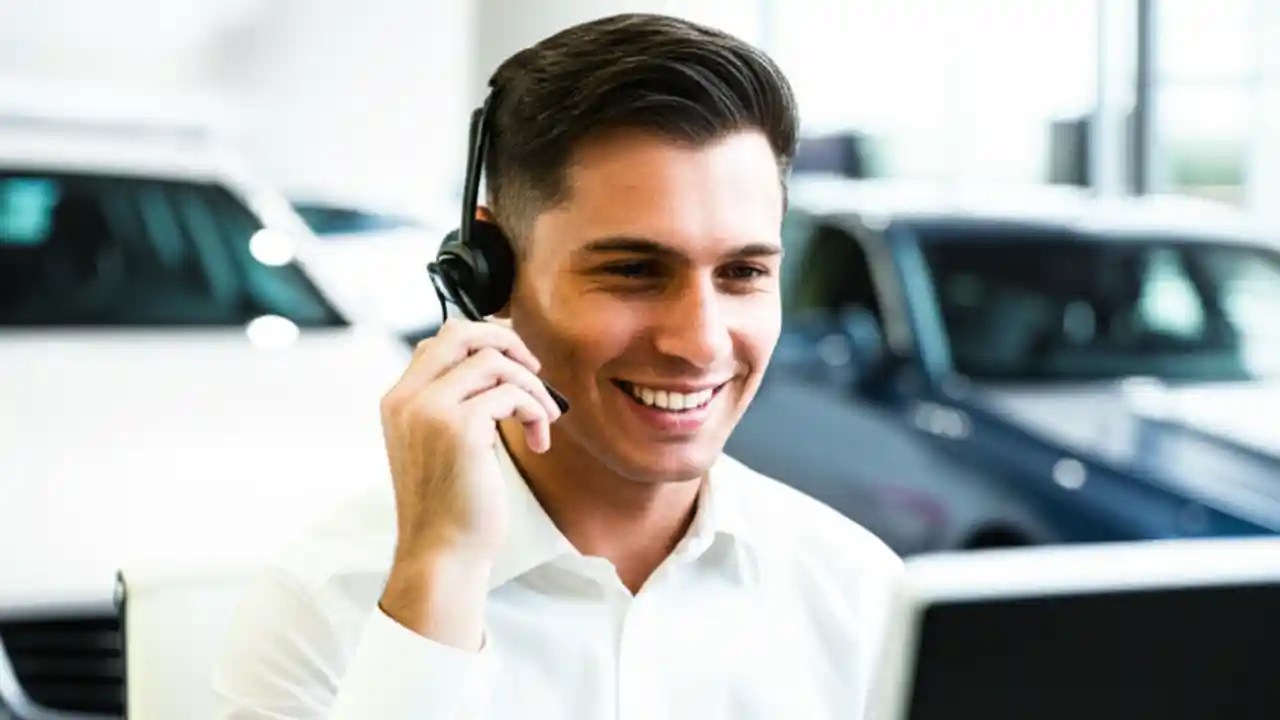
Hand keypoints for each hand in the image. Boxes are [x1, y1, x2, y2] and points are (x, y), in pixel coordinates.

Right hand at [376, 319, 562, 646]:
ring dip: (532, 387)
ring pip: (494, 361)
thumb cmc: (449, 505)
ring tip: (544, 418)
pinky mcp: (462, 429)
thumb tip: (496, 365)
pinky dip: (535, 412)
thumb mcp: (437, 443)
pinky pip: (512, 394)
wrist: (442, 553)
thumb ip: (451, 403)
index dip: (484, 339)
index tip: (514, 361)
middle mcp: (408, 399)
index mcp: (398, 400)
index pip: (440, 340)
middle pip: (460, 332)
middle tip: (534, 370)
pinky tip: (539, 440)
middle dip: (508, 341)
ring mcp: (431, 411)